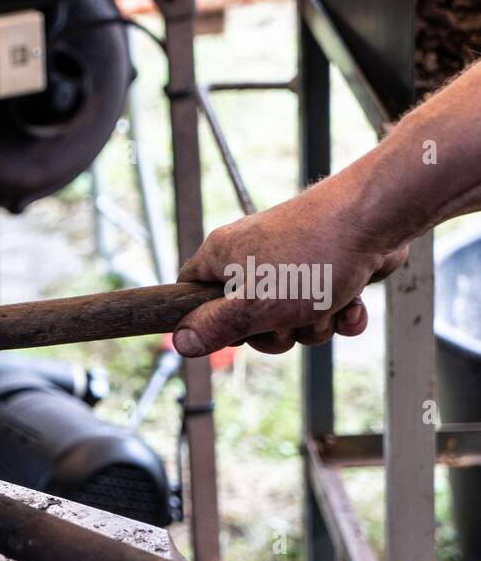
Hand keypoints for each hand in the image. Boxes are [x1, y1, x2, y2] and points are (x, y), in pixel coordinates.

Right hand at [173, 188, 408, 355]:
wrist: (380, 217)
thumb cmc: (313, 257)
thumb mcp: (254, 305)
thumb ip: (215, 327)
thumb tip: (179, 343)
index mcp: (222, 257)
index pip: (190, 294)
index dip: (204, 321)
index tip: (230, 331)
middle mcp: (251, 256)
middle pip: (244, 319)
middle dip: (274, 333)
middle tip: (288, 322)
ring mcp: (290, 262)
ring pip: (289, 318)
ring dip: (313, 325)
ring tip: (328, 305)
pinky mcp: (326, 268)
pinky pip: (323, 307)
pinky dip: (340, 312)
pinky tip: (353, 304)